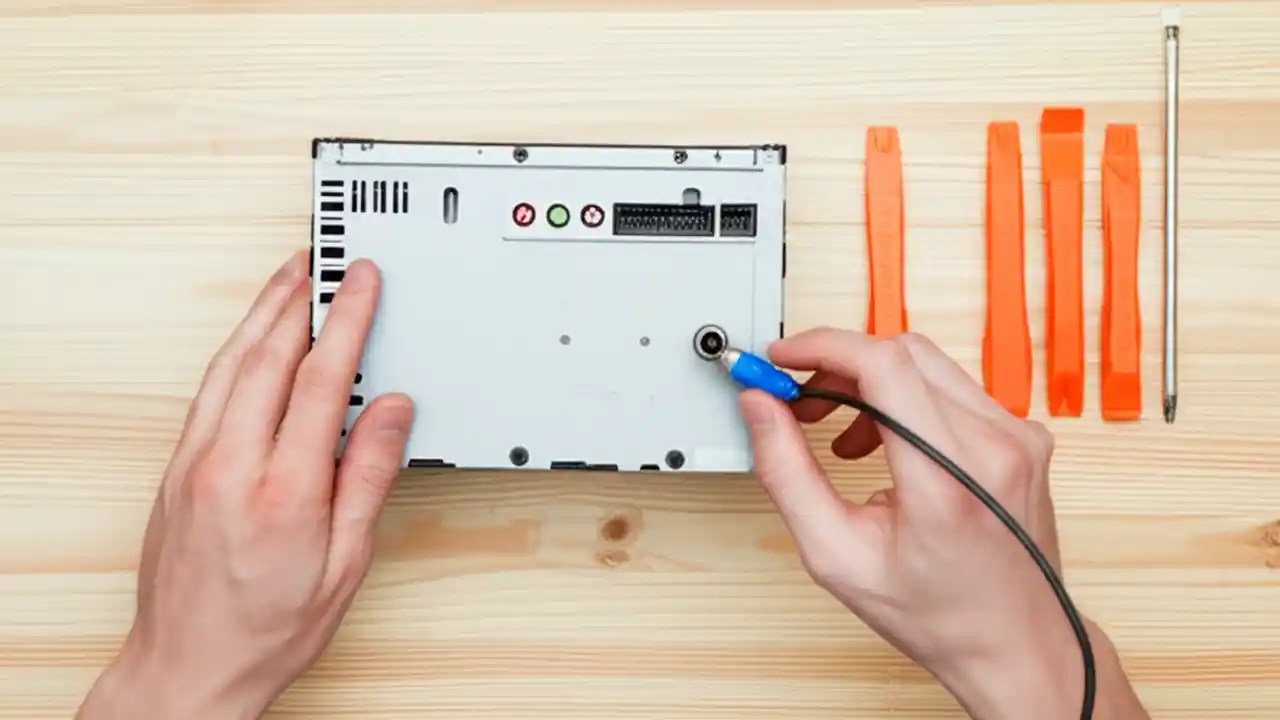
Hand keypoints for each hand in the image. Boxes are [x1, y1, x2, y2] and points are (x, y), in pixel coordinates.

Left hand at [78, 253, 413, 719]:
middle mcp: (230, 466)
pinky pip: (206, 391)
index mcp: (284, 489)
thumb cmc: (268, 627)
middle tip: (325, 261)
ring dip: (262, 314)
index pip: (322, 380)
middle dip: (302, 299)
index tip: (362, 283)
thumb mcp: (346, 563)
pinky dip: (233, 351)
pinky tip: (249, 339)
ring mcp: (194, 464)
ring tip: (288, 279)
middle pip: (269, 357)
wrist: (188, 667)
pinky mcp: (175, 470)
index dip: (348, 321)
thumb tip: (390, 413)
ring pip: (230, 366)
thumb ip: (369, 477)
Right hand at [740, 328, 1147, 719]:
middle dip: (837, 366)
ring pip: (925, 365)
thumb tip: (760, 407)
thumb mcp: (836, 554)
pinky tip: (885, 446)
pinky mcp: (1024, 436)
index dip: (822, 346)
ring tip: (841, 439)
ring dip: (870, 386)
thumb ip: (786, 472)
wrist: (1013, 643)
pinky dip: (906, 401)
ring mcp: (1019, 437)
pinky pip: (951, 389)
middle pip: (901, 352)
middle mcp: (994, 447)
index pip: (884, 364)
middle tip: (800, 403)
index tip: (782, 357)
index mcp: (947, 480)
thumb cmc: (936, 613)